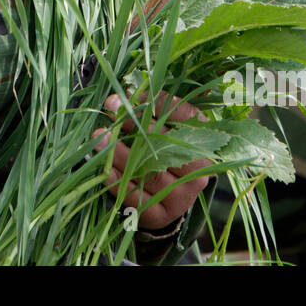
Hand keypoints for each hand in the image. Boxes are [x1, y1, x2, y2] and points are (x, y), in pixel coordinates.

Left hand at [92, 92, 210, 231]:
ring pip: (148, 172)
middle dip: (135, 124)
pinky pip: (137, 198)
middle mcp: (198, 171)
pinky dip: (118, 182)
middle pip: (165, 145)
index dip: (158, 103)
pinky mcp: (161, 214)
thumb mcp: (173, 130)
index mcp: (205, 144)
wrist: (172, 198)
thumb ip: (159, 110)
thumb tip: (130, 91)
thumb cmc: (169, 153)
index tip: (130, 94)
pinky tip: (104, 169)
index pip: (186, 117)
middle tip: (112, 108)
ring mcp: (181, 196)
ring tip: (100, 137)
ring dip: (120, 153)